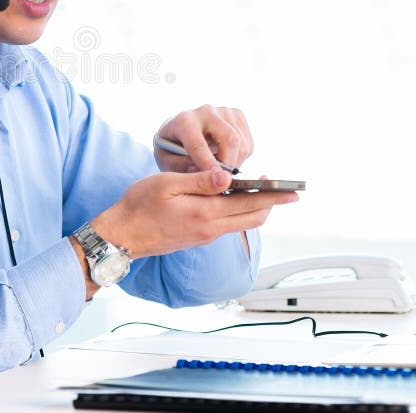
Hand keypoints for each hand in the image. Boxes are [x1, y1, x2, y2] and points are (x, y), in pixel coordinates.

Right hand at [91, 168, 296, 259]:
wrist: (122, 235)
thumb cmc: (139, 205)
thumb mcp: (167, 185)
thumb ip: (200, 181)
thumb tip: (229, 177)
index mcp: (206, 213)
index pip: (250, 203)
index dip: (273, 196)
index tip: (292, 190)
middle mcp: (210, 229)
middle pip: (253, 218)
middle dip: (272, 205)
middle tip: (285, 191)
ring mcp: (205, 236)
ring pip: (242, 223)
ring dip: (255, 208)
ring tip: (260, 190)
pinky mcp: (198, 238)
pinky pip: (227, 225)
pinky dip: (237, 211)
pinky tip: (231, 198)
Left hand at [155, 104, 252, 172]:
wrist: (177, 133)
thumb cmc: (170, 150)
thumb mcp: (168, 161)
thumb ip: (184, 169)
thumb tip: (208, 175)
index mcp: (183, 121)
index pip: (199, 144)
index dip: (209, 164)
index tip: (218, 181)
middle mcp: (205, 111)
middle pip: (230, 140)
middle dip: (229, 166)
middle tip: (223, 183)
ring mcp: (224, 111)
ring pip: (242, 144)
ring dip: (235, 164)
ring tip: (219, 171)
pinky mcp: (237, 115)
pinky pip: (248, 144)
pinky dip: (241, 158)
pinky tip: (225, 159)